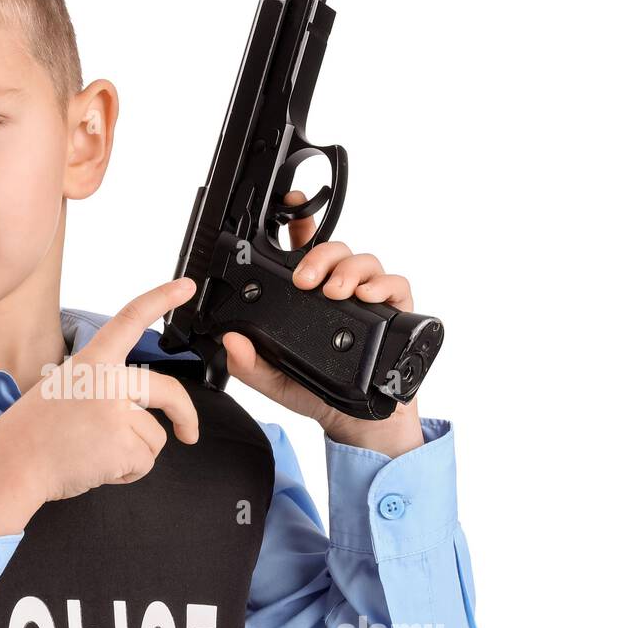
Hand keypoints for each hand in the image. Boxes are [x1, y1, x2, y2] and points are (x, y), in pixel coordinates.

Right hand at [0, 277, 201, 530]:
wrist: (12, 464)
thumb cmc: (33, 432)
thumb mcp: (64, 389)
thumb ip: (102, 387)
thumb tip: (139, 407)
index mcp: (91, 361)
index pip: (131, 319)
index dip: (162, 299)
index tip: (186, 287)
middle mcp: (107, 381)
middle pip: (169, 391)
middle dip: (186, 415)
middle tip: (188, 432)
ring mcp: (116, 412)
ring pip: (154, 437)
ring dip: (133, 453)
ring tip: (95, 454)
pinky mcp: (122, 445)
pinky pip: (144, 461)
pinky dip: (127, 472)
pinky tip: (97, 467)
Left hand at [220, 191, 425, 457]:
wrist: (354, 422)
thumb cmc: (314, 393)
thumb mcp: (273, 380)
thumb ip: (249, 364)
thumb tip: (231, 341)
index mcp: (308, 298)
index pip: (304, 249)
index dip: (298, 221)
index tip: (291, 205)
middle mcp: (339, 292)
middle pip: (334, 250)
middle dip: (319, 256)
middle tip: (305, 280)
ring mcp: (368, 300)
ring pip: (364, 262)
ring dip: (348, 271)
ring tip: (335, 291)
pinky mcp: (396, 314)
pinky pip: (396, 285)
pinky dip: (383, 286)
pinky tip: (368, 297)